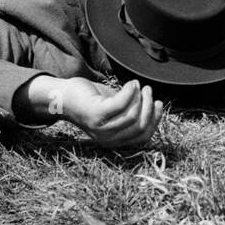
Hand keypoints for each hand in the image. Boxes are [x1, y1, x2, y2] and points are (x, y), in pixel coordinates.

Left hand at [45, 76, 163, 149]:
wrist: (64, 97)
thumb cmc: (92, 102)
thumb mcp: (115, 110)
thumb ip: (132, 112)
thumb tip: (154, 105)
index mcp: (115, 141)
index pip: (144, 136)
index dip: (155, 120)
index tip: (159, 103)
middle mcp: (108, 139)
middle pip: (140, 126)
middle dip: (149, 106)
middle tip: (148, 90)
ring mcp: (101, 128)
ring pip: (133, 115)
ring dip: (141, 97)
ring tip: (138, 85)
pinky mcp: (96, 114)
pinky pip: (122, 103)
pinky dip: (130, 91)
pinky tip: (131, 84)